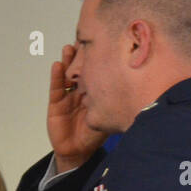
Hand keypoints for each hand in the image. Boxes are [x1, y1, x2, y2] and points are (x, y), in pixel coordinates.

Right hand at [46, 44, 106, 173]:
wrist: (77, 151)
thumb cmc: (93, 135)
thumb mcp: (109, 117)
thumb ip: (116, 106)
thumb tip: (134, 90)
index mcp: (95, 92)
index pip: (96, 71)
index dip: (98, 58)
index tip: (103, 43)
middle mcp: (81, 90)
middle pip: (81, 68)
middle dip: (82, 54)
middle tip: (84, 39)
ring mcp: (68, 95)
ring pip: (68, 74)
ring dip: (68, 61)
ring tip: (70, 48)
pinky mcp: (56, 103)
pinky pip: (56, 87)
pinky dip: (57, 76)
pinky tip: (58, 65)